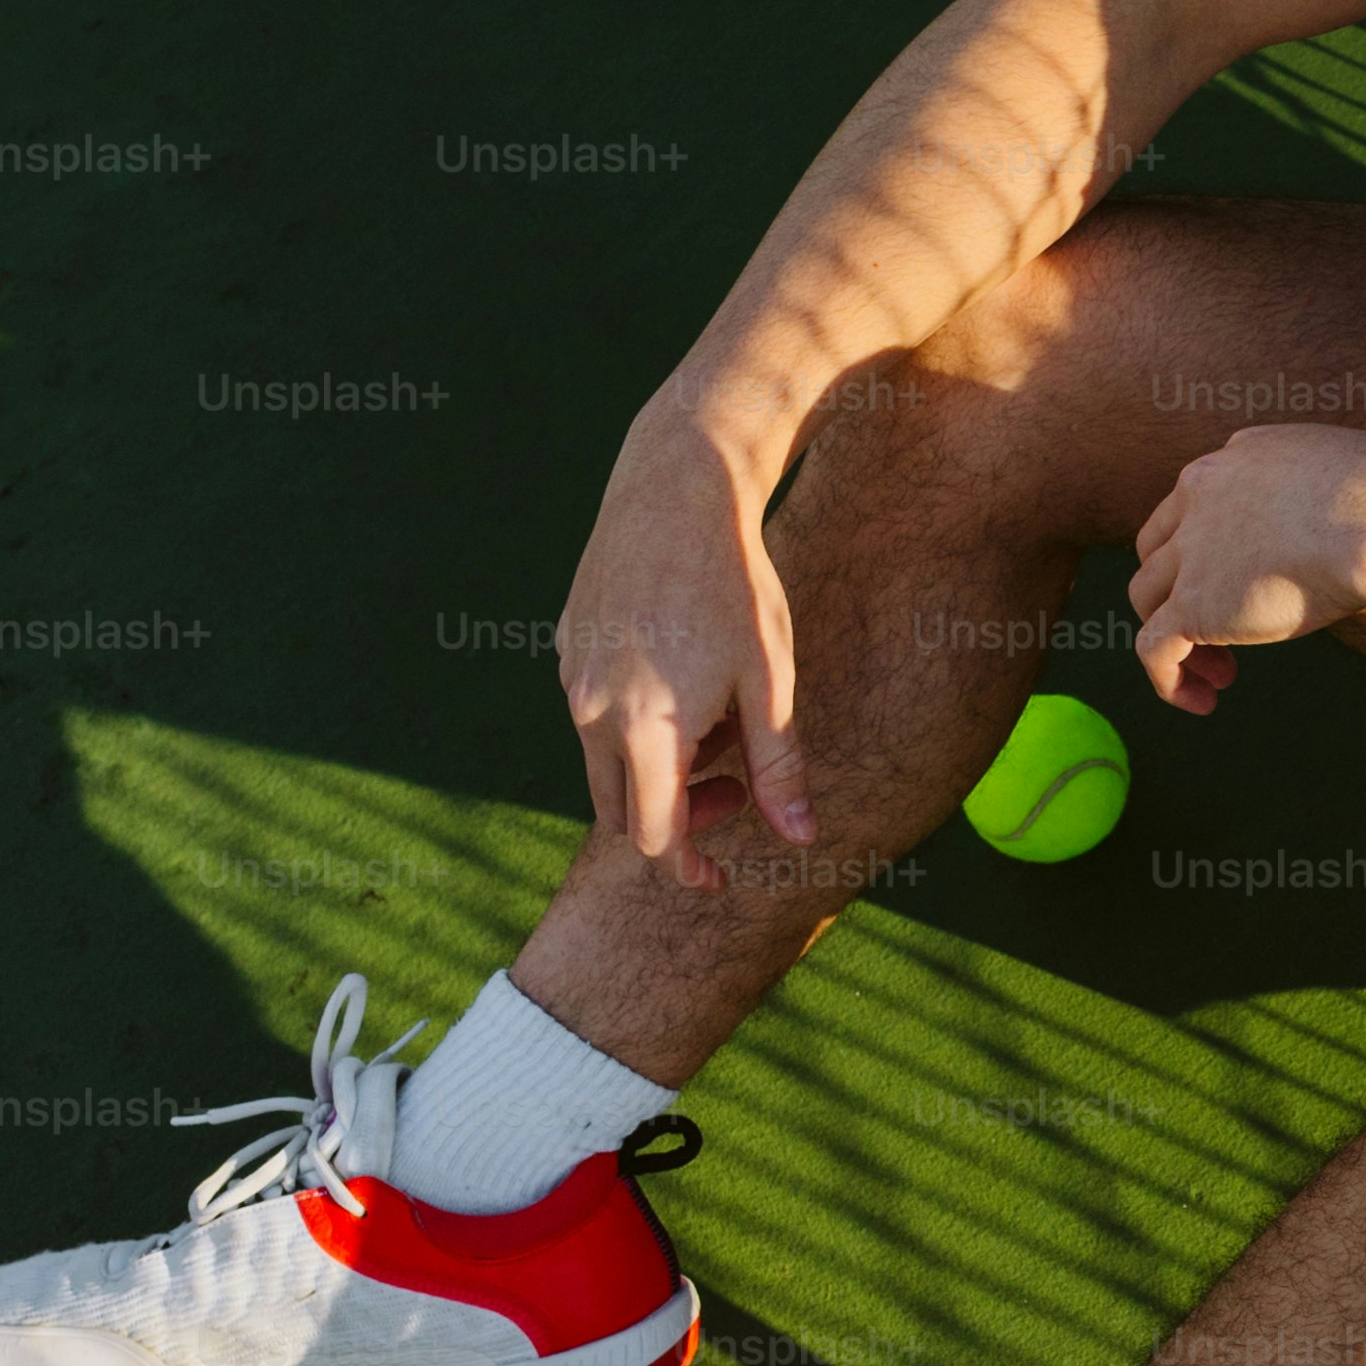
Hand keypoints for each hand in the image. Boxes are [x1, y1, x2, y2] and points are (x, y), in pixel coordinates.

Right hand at [555, 405, 818, 890]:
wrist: (677, 487)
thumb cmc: (736, 585)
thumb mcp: (772, 681)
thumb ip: (778, 766)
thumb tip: (798, 838)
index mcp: (644, 730)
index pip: (654, 836)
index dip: (687, 866)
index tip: (717, 877)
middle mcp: (592, 710)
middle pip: (621, 809)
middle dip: (673, 820)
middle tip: (732, 791)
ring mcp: (572, 676)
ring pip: (603, 760)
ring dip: (654, 769)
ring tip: (716, 723)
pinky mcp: (566, 643)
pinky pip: (592, 711)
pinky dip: (632, 725)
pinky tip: (682, 680)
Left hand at [1125, 424, 1365, 713]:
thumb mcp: (1346, 479)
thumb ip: (1325, 498)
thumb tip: (1356, 531)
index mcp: (1236, 459)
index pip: (1196, 505)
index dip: (1208, 551)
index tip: (1244, 587)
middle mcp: (1201, 495)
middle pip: (1160, 549)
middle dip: (1181, 591)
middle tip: (1225, 636)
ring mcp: (1191, 549)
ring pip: (1148, 597)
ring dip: (1179, 637)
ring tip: (1221, 674)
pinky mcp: (1192, 603)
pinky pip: (1153, 649)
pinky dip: (1167, 680)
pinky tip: (1201, 702)